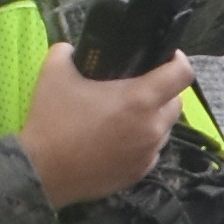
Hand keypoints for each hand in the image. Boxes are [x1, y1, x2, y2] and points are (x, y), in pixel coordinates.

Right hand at [20, 49, 193, 204]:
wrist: (41, 172)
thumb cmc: (52, 120)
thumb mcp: (54, 72)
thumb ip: (68, 52)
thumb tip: (74, 50)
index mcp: (140, 99)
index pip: (182, 73)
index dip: (177, 60)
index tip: (164, 57)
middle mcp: (152, 128)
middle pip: (176, 102)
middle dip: (163, 92)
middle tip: (137, 87)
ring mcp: (148, 154)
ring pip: (164, 129)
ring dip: (152, 119)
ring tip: (125, 116)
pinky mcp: (139, 174)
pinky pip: (150, 152)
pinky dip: (141, 143)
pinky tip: (117, 140)